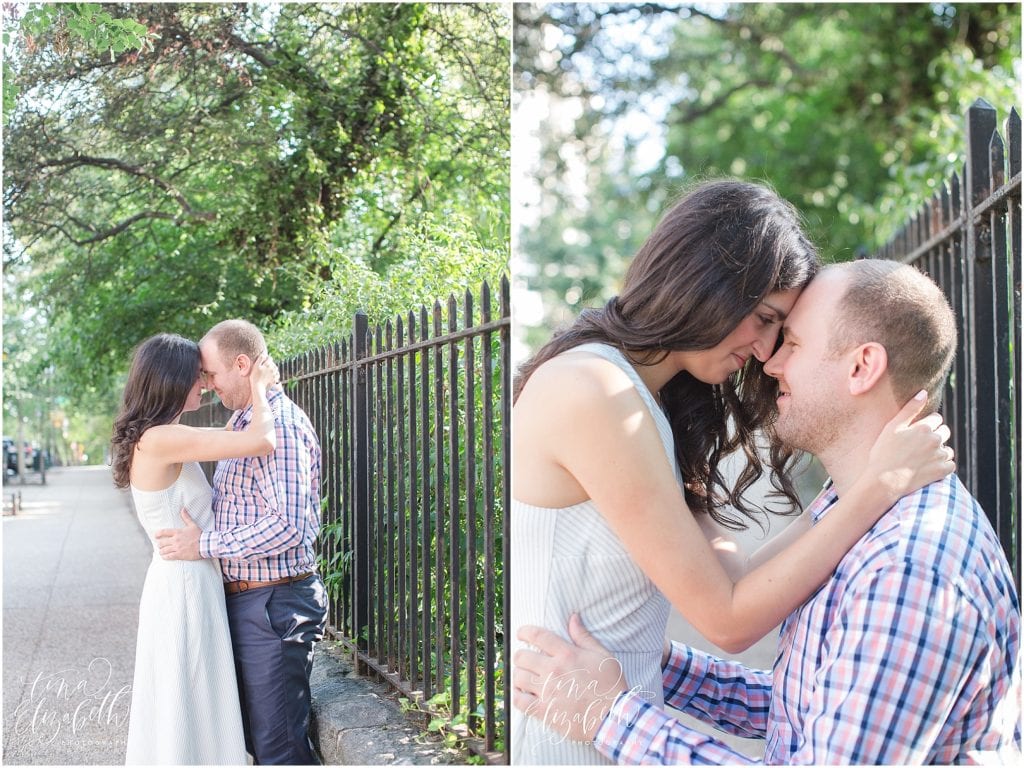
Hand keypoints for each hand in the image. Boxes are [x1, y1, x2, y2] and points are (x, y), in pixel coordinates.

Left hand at [154, 508, 201, 559]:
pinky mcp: (179, 555)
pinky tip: (165, 556)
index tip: (156, 536)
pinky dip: (165, 557)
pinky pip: (168, 557)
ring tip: (162, 551)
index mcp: (178, 532)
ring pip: (163, 550)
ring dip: (161, 551)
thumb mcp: (192, 525)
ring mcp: (177, 548)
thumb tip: (183, 509)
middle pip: (161, 543)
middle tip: (160, 545)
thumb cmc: (199, 535)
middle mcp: (176, 540)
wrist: (205, 545)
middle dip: (160, 544)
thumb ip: (186, 517)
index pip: (163, 532)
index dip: (158, 534)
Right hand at [249, 353, 278, 390]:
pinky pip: (277, 375)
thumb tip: (264, 354)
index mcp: (268, 365)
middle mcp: (272, 369)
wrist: (258, 387)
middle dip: (270, 363)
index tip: (264, 359)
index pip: (270, 358)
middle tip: (266, 364)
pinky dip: (276, 373)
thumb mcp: (256, 366)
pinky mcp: (274, 379)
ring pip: (276, 369)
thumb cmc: (255, 376)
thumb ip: (260, 359)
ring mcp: (274, 375)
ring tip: (269, 369)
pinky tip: (272, 374)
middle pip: (273, 363)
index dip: (267, 358)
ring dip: (273, 367)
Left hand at [512, 613, 626, 742]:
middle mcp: (553, 670)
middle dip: (520, 655)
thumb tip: (573, 618)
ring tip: (523, 675)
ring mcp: (547, 691)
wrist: (613, 717)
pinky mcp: (544, 711)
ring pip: (518, 677)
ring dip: (518, 674)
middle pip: (522, 656)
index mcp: (567, 655)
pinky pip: (519, 701)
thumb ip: (584, 636)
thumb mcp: (602, 656)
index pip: (537, 636)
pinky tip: (520, 693)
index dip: (524, 631)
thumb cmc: (611, 686)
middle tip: (524, 658)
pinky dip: (515, 696)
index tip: (521, 633)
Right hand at [866, 390, 954, 504]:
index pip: (936, 418)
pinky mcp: (943, 471)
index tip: (916, 433)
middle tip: (919, 446)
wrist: (884, 481)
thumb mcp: (892, 427)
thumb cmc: (883, 453)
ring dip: (939, 451)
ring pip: (948, 449)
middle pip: (945, 431)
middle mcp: (935, 440)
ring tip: (923, 459)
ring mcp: (940, 456)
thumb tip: (924, 392)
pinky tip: (930, 468)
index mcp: (923, 427)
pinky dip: (943, 466)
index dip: (927, 424)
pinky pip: (951, 464)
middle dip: (936, 436)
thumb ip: (909, 409)